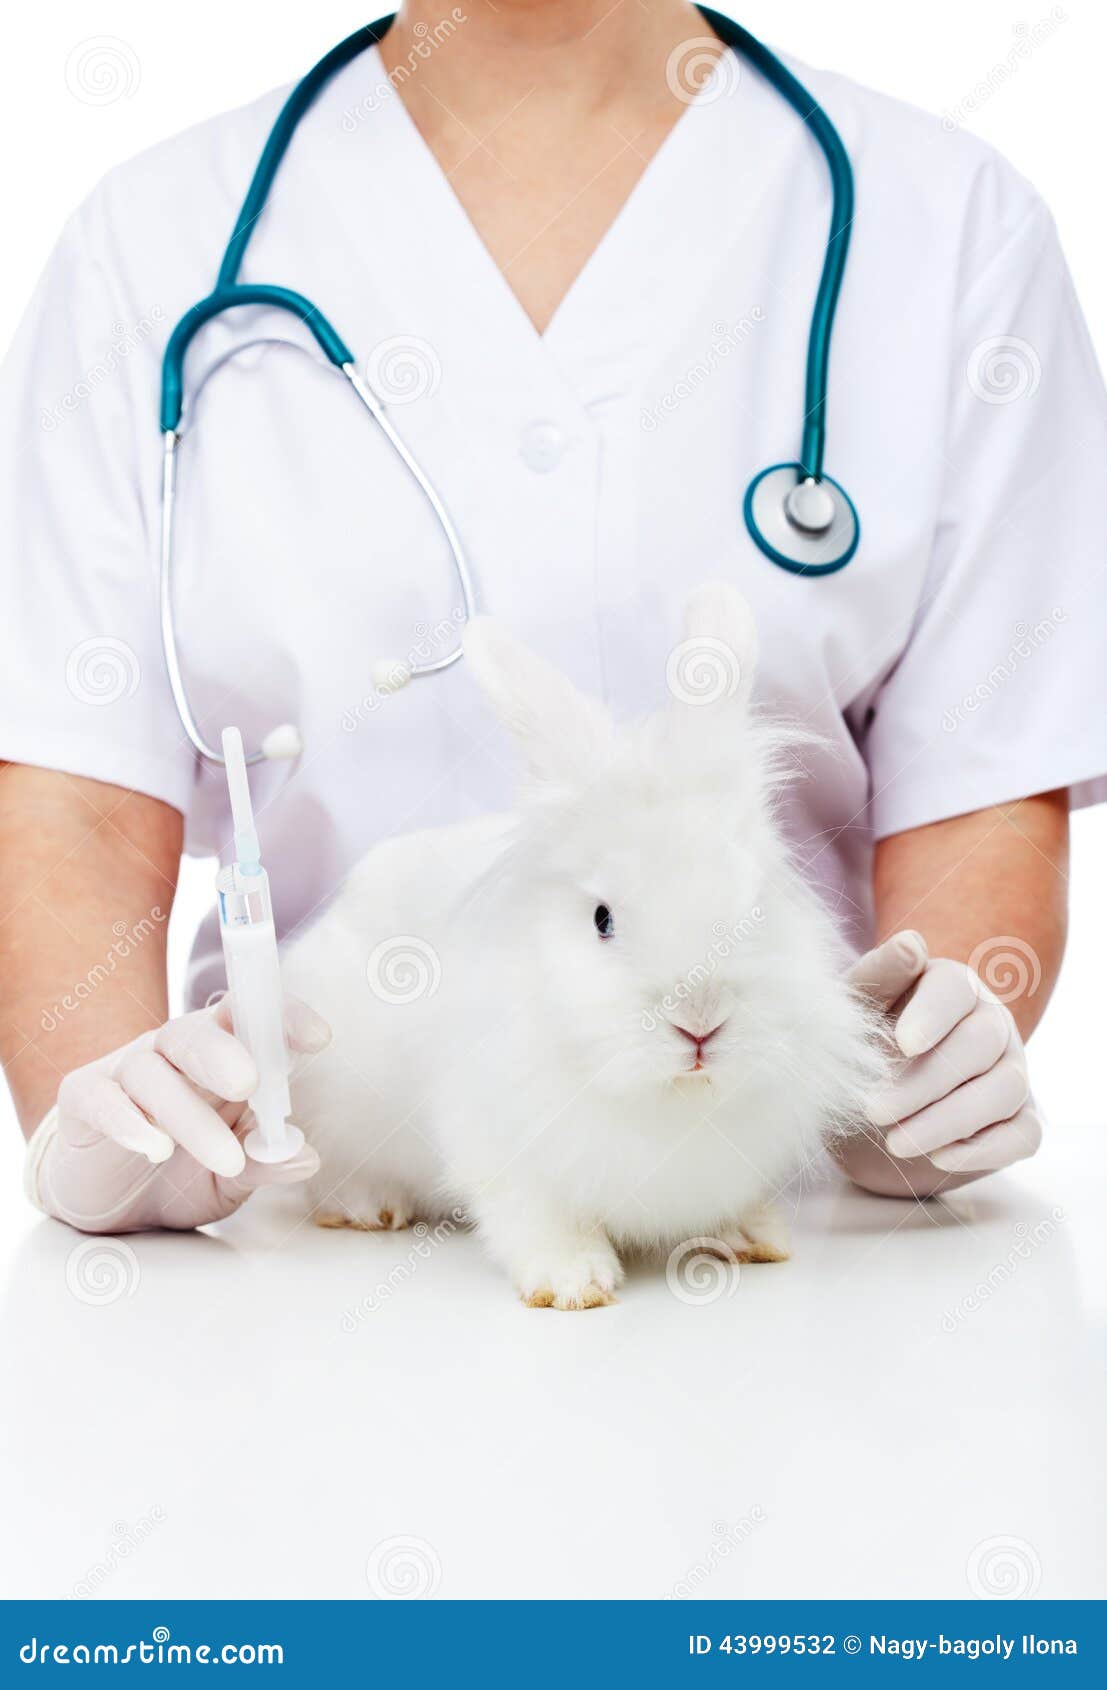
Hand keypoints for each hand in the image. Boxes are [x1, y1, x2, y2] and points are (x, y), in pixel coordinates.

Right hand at [26, 997, 328, 1232]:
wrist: (110, 1201)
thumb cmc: (183, 1173)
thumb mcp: (231, 1178)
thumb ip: (265, 1164)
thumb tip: (306, 1157)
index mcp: (222, 1054)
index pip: (251, 1018)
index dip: (284, 1019)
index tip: (318, 1038)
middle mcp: (174, 1051)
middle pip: (196, 1034)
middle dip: (224, 1053)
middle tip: (250, 1082)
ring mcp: (126, 1070)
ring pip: (152, 1074)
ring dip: (190, 1117)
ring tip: (227, 1160)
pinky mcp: (83, 1096)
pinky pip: (103, 1099)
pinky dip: (127, 1122)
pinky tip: (152, 1148)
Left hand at [848, 931, 1041, 1175]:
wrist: (870, 1099)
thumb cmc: (862, 1042)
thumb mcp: (855, 1009)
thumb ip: (880, 976)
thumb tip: (911, 944)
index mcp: (951, 985)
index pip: (954, 988)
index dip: (932, 1014)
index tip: (901, 1043)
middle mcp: (990, 1023)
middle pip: (979, 1043)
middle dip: (926, 1081)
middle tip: (874, 1110)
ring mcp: (1011, 1070)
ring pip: (1004, 1090)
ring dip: (950, 1120)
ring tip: (896, 1143)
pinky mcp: (1019, 1119)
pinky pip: (1022, 1135)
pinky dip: (986, 1149)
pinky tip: (940, 1158)